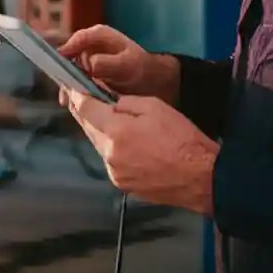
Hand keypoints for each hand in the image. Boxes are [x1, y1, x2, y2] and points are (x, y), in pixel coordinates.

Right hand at [58, 25, 178, 101]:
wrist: (152, 84)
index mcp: (99, 36)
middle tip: (66, 91)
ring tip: (68, 101)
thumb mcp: (127, 65)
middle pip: (71, 57)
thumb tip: (90, 65)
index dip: (68, 51)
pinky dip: (73, 91)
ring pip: (71, 71)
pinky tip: (73, 103)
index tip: (60, 66)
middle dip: (67, 74)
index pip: (79, 39)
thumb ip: (108, 63)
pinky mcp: (87, 75)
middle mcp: (90, 46)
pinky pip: (75, 81)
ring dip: (69, 85)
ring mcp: (87, 61)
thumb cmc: (141, 69)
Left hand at [63, 89, 217, 214]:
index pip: (85, 109)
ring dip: (100, 132)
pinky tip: (126, 145)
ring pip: (99, 145)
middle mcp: (108, 154)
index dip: (76, 96)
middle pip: (88, 128)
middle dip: (85, 113)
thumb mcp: (154, 107)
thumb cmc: (181, 137)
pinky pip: (111, 161)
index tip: (71, 87)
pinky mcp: (122, 185)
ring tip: (110, 121)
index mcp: (115, 132)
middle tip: (82, 98)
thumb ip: (124, 103)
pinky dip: (113, 150)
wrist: (201, 177)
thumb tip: (106, 102)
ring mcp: (114, 172)